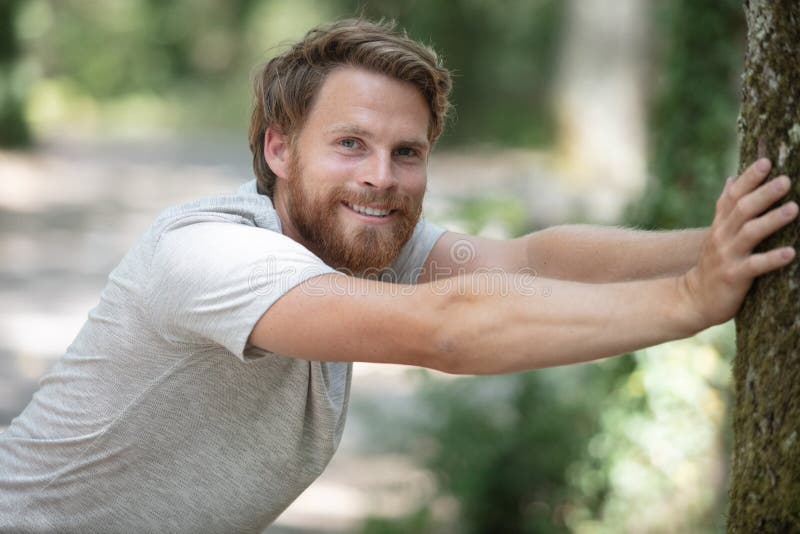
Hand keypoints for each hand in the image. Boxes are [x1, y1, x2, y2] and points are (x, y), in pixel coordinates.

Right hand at [681, 158, 797, 327]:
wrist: (694, 298)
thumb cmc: (713, 264)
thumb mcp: (717, 233)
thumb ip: (725, 207)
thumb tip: (732, 178)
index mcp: (721, 225)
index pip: (733, 196)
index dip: (748, 179)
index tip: (766, 162)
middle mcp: (722, 237)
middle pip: (742, 210)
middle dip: (764, 194)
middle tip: (785, 180)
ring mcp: (727, 256)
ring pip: (749, 234)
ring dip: (771, 220)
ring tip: (794, 208)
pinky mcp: (734, 276)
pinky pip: (755, 266)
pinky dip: (772, 258)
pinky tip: (790, 253)